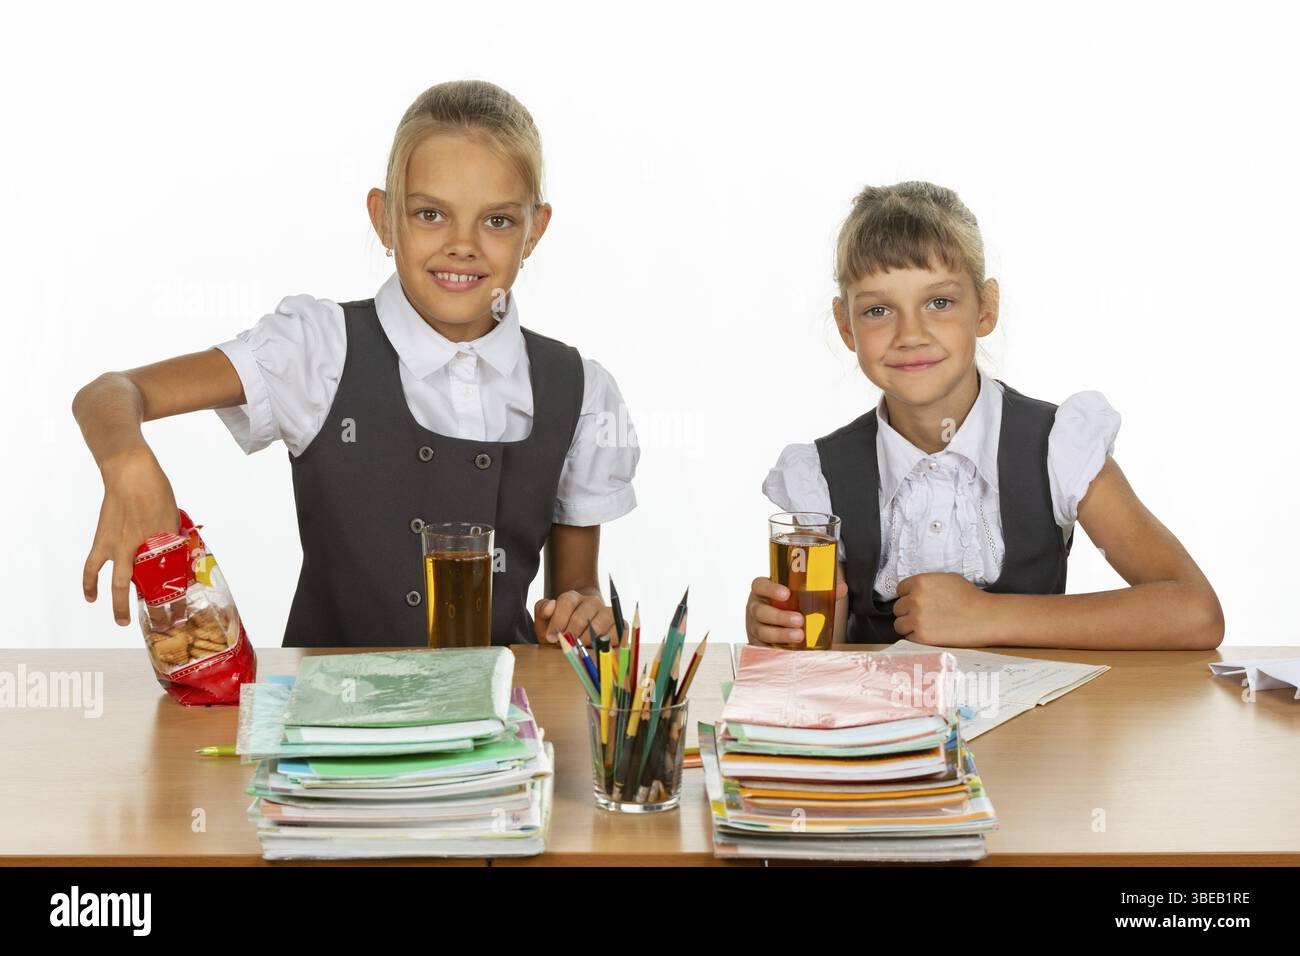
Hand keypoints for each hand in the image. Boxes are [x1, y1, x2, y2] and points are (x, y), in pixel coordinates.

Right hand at [82, 445, 179, 625]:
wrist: (130, 472)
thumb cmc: (156, 490)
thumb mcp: (173, 516)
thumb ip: (171, 538)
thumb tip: (172, 555)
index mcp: (165, 543)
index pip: (173, 579)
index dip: (178, 597)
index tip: (182, 611)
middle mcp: (143, 549)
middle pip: (150, 587)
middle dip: (156, 608)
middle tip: (160, 623)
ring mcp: (121, 547)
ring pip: (119, 584)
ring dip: (120, 604)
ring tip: (122, 621)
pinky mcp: (103, 541)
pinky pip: (93, 567)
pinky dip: (90, 583)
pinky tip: (91, 597)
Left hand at [534, 590, 619, 645]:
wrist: (579, 640)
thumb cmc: (561, 631)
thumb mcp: (545, 622)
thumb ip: (542, 610)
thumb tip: (551, 605)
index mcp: (572, 598)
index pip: (566, 603)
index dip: (557, 622)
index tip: (551, 638)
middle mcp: (592, 602)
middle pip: (581, 618)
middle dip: (570, 636)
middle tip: (565, 646)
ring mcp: (607, 612)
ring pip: (597, 627)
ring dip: (584, 642)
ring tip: (578, 648)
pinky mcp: (620, 625)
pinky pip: (614, 634)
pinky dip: (603, 645)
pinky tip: (594, 648)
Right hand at [746, 576, 847, 646]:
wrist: (782, 629)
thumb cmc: (791, 607)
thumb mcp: (802, 598)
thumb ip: (821, 592)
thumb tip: (841, 588)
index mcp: (763, 592)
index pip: (759, 585)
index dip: (770, 589)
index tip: (786, 594)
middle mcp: (756, 608)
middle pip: (760, 611)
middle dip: (779, 616)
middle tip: (799, 619)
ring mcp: (755, 627)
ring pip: (762, 630)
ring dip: (781, 633)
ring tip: (799, 635)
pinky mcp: (758, 644)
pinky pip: (764, 647)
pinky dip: (778, 647)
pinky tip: (791, 648)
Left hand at [892, 572, 992, 646]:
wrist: (986, 617)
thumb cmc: (971, 597)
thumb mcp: (947, 579)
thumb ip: (927, 584)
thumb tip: (914, 590)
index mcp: (920, 582)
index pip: (900, 590)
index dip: (908, 596)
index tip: (915, 602)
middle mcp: (915, 599)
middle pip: (898, 608)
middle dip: (908, 612)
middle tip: (923, 616)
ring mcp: (917, 618)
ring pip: (899, 624)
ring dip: (909, 626)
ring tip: (925, 627)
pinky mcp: (922, 636)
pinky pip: (908, 638)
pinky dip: (917, 638)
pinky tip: (931, 634)